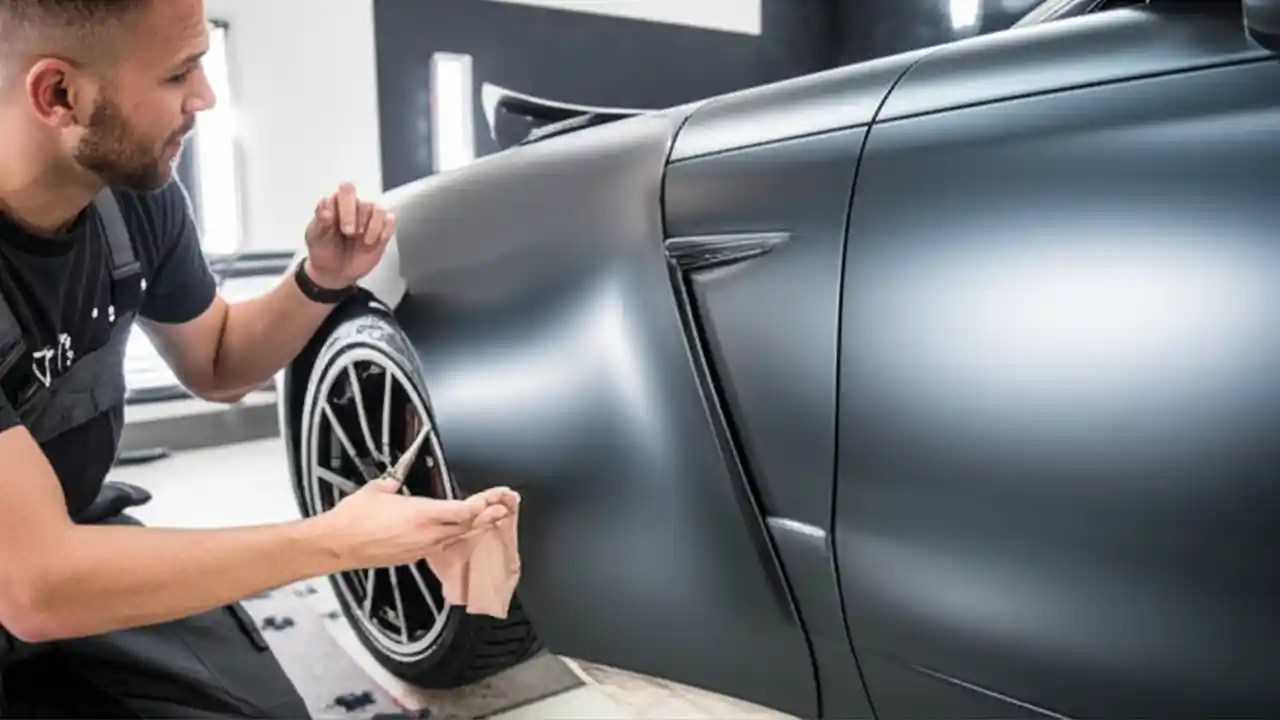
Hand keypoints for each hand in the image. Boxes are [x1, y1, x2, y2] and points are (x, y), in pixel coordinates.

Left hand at [303, 182, 396, 289]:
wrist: (335, 272)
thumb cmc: (324, 251)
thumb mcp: (315, 238)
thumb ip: (320, 221)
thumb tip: (325, 204)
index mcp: (337, 204)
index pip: (347, 190)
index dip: (346, 206)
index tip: (342, 227)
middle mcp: (355, 208)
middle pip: (364, 202)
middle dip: (358, 219)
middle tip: (350, 234)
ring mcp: (370, 218)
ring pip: (379, 210)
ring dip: (373, 226)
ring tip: (365, 241)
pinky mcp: (382, 230)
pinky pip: (390, 221)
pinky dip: (386, 230)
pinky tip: (377, 240)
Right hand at [317, 478, 516, 570]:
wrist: (337, 545)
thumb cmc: (353, 519)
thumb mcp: (377, 490)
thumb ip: (391, 484)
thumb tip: (394, 481)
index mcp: (422, 513)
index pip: (463, 510)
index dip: (484, 504)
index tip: (497, 497)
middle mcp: (427, 533)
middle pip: (467, 525)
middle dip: (489, 515)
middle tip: (506, 506)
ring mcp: (420, 547)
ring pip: (457, 537)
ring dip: (476, 527)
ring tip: (493, 519)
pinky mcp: (412, 556)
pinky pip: (441, 546)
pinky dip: (455, 537)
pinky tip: (461, 533)